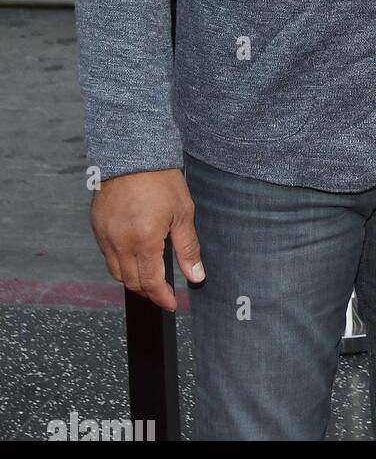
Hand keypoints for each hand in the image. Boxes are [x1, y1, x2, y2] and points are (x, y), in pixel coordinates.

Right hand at [90, 168, 204, 309]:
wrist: (133, 154)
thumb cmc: (161, 180)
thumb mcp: (183, 213)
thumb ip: (188, 248)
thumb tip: (196, 276)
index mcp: (144, 239)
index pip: (151, 282)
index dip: (161, 297)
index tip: (171, 304)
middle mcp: (120, 241)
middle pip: (130, 281)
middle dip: (147, 291)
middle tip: (162, 292)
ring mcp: (105, 235)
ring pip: (115, 271)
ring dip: (131, 279)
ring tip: (148, 278)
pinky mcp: (96, 226)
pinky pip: (106, 255)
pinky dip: (119, 262)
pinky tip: (133, 256)